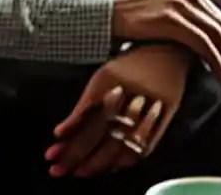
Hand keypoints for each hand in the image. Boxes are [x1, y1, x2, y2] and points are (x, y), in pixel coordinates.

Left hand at [47, 44, 190, 178]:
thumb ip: (84, 107)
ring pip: (123, 142)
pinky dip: (127, 159)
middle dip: (77, 155)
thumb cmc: (129, 65)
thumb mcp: (103, 77)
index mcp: (110, 79)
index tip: (52, 154)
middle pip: (102, 132)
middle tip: (59, 169)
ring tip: (81, 172)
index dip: (69, 138)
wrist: (169, 47)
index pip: (86, 116)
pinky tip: (111, 166)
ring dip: (100, 163)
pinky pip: (146, 144)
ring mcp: (151, 102)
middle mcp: (131, 90)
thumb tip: (61, 135)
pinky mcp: (167, 111)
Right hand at [112, 0, 220, 90]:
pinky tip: (220, 74)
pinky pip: (202, 42)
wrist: (104, 14)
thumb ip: (185, 24)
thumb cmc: (132, 21)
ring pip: (218, 37)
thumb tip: (205, 46)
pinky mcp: (171, 19)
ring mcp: (181, 6)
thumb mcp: (164, 16)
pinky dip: (215, 60)